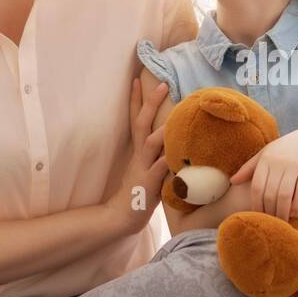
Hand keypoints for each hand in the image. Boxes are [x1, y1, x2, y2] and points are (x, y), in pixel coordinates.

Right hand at [107, 77, 169, 232]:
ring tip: (174, 116)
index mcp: (138, 152)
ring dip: (162, 130)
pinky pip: (158, 171)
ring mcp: (142, 169)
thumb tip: (174, 141)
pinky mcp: (147, 185)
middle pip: (141, 124)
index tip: (138, 80)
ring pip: (150, 144)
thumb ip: (158, 155)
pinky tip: (176, 155)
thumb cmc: (139, 193)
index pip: (135, 120)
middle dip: (150, 103)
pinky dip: (167, 162)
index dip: (136, 100)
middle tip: (162, 84)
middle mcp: (139, 156)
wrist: (122, 217)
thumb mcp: (148, 169)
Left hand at [229, 128, 297, 221]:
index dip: (256, 204)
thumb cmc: (284, 150)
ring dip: (282, 211)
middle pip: (270, 193)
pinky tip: (296, 211)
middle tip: (270, 223)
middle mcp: (279, 160)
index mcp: (266, 158)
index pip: (257, 186)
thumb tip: (232, 181)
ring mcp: (295, 163)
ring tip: (282, 221)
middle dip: (269, 211)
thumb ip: (250, 168)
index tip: (257, 217)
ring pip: (285, 194)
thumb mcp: (266, 155)